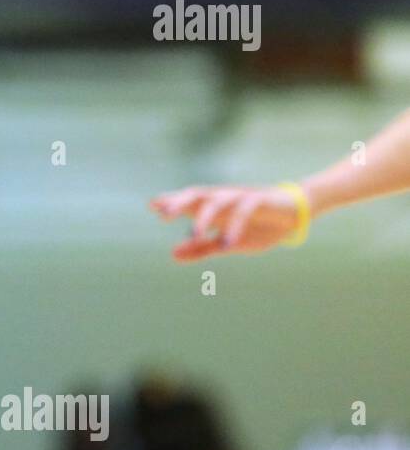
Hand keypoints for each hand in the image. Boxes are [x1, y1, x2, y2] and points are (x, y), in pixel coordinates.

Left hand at [149, 185, 302, 261]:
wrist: (296, 215)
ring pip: (217, 200)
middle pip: (197, 194)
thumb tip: (173, 255)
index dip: (170, 201)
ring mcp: (241, 197)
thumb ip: (201, 247)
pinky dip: (235, 226)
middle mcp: (224, 199)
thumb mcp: (227, 242)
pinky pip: (244, 210)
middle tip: (164, 215)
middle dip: (179, 202)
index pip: (187, 201)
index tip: (152, 205)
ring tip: (195, 234)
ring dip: (205, 216)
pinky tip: (228, 243)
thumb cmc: (258, 226)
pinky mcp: (260, 200)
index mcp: (214, 207)